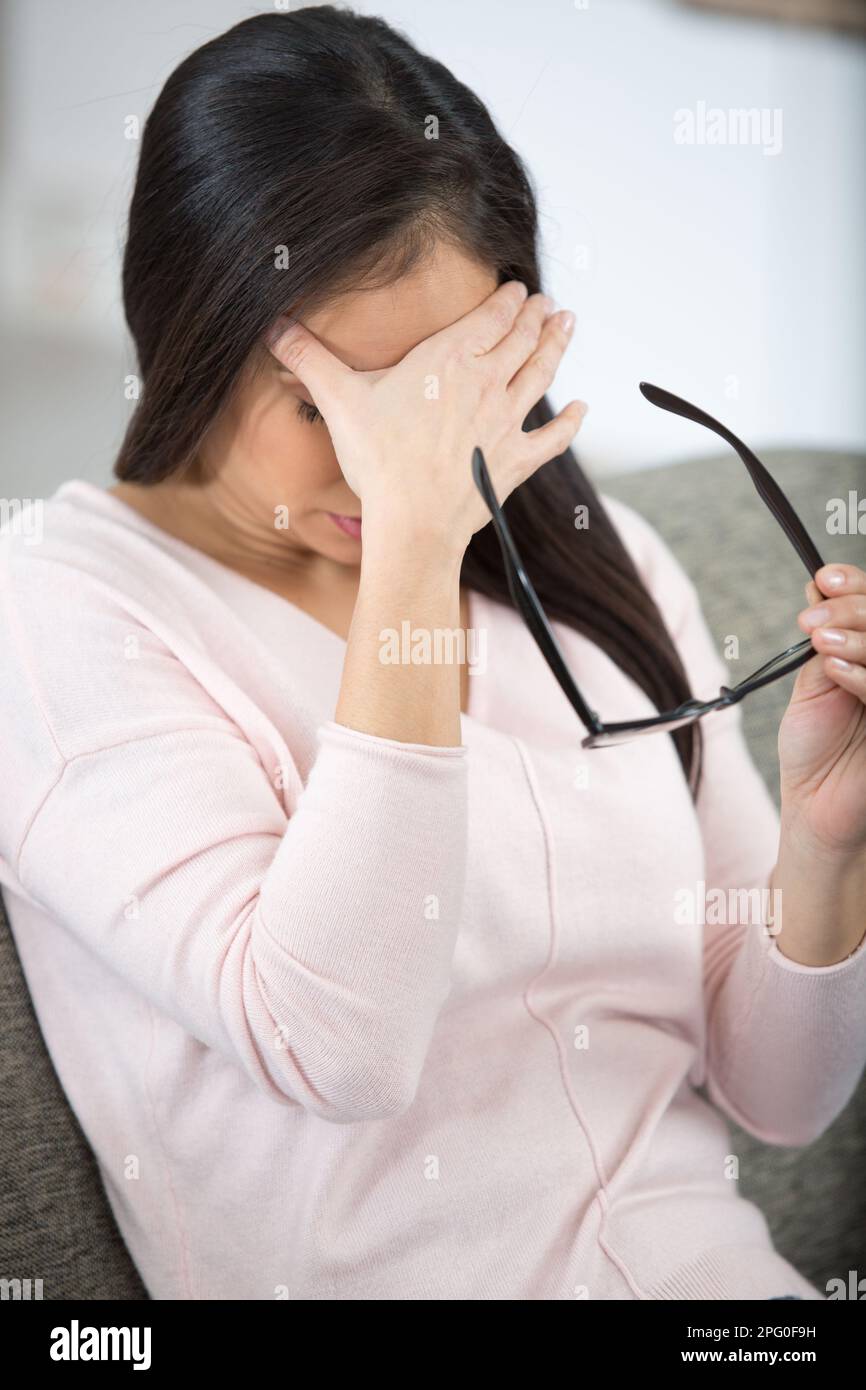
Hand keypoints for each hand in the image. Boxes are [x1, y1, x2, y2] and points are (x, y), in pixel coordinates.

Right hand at [265, 280, 586, 554]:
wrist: (412, 523)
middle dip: (538, 317)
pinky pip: (553, 438)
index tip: (518, 290)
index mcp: (450, 361)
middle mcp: (487, 384)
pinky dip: (570, 422)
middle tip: (550, 304)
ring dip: (558, 348)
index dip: (508, 301)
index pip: (491, 318)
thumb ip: (309, 359)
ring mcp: (507, 423)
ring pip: (542, 375)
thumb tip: (272, 329)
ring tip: (569, 326)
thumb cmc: (377, 461)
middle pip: (522, 340)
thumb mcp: (339, 401)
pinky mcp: (517, 462)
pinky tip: (581, 410)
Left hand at [777, 563, 865, 858]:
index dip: (855, 584)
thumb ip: (822, 640)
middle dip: (851, 609)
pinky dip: (861, 673)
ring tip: (819, 641)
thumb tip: (817, 588)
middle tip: (811, 620)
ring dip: (856, 635)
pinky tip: (833, 666)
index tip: (824, 579)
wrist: (817, 807)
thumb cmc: (815, 750)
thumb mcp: (813, 685)